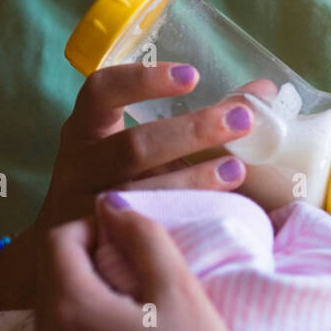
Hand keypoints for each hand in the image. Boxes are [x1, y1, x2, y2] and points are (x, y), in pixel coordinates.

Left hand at [32, 200, 279, 330]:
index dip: (90, 231)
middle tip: (134, 286)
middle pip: (50, 291)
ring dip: (77, 323)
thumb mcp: (180, 285)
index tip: (125, 242)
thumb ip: (140, 233)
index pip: (57, 244)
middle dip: (83, 276)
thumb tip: (107, 204)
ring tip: (130, 330)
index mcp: (72, 312)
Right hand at [33, 62, 257, 246]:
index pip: (101, 91)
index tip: (191, 76)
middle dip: (190, 133)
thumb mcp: (141, 148)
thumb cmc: (120, 184)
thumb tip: (263, 91)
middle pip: (132, 147)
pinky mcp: (97, 249)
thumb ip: (197, 121)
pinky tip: (215, 220)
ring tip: (235, 170)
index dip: (142, 80)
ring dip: (191, 181)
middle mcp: (77, 167)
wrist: (68, 254)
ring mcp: (82, 211)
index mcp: (85, 130)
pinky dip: (179, 224)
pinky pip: (141, 235)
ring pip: (138, 194)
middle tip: (240, 120)